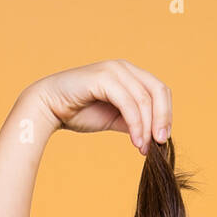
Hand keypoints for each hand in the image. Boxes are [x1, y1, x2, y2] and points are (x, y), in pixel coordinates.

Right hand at [27, 59, 172, 153]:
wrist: (49, 108)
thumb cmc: (80, 112)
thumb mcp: (116, 119)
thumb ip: (135, 121)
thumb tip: (155, 136)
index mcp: (129, 74)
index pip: (160, 91)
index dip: (166, 115)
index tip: (163, 140)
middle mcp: (124, 68)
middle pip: (158, 91)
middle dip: (163, 119)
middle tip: (160, 144)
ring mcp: (113, 70)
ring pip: (144, 100)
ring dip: (147, 128)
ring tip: (142, 148)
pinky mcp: (103, 78)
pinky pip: (128, 103)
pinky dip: (136, 124)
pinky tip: (135, 142)